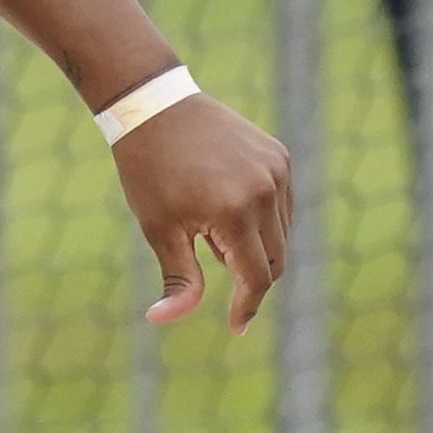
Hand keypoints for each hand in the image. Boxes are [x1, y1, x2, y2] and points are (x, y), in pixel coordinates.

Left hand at [110, 95, 292, 332]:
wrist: (154, 106)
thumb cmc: (149, 171)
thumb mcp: (157, 228)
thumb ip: (177, 278)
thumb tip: (163, 320)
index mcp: (235, 213)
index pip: (256, 278)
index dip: (246, 307)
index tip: (235, 326)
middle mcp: (266, 192)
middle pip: (274, 260)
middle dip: (250, 277)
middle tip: (215, 269)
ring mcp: (277, 171)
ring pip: (281, 234)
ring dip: (255, 246)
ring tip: (210, 227)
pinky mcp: (280, 156)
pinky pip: (283, 204)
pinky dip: (264, 219)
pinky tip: (228, 208)